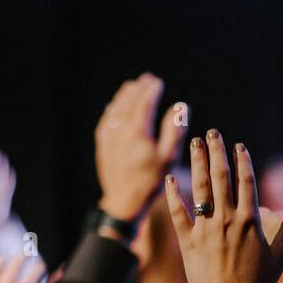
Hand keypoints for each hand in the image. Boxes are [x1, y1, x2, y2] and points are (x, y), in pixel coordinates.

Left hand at [95, 73, 185, 222]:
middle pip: (128, 102)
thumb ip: (174, 130)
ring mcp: (109, 137)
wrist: (125, 201)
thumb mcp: (169, 157)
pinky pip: (106, 121)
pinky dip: (112, 110)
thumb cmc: (151, 181)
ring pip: (116, 109)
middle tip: (147, 80)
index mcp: (137, 132)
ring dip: (125, 96)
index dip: (151, 90)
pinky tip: (115, 107)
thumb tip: (180, 107)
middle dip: (138, 89)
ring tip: (133, 87)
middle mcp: (120, 131)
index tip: (158, 83)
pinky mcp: (103, 145)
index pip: (144, 103)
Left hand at [165, 130, 282, 282]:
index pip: (245, 181)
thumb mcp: (279, 257)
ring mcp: (205, 230)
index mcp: (249, 221)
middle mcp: (226, 220)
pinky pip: (179, 213)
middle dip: (216, 152)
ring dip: (197, 163)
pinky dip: (173, 195)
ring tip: (195, 143)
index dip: (242, 160)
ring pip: (200, 189)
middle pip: (221, 178)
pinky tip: (170, 179)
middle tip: (212, 133)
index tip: (238, 145)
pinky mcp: (188, 242)